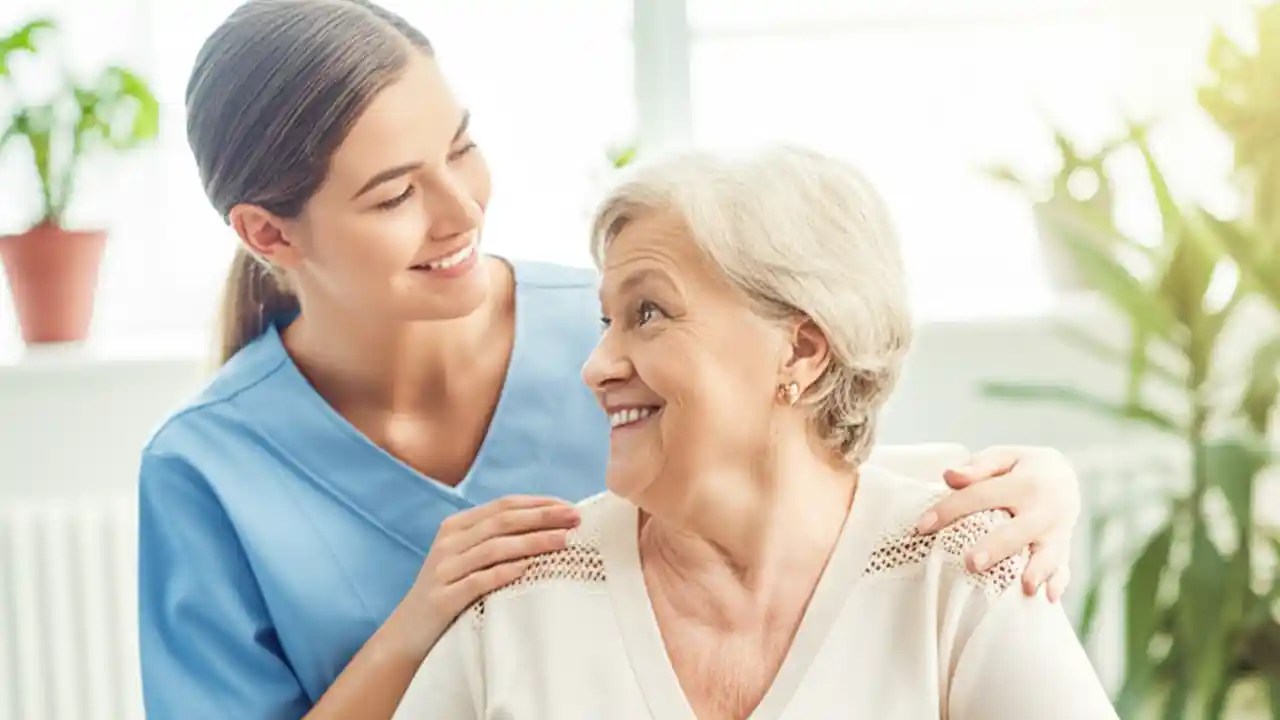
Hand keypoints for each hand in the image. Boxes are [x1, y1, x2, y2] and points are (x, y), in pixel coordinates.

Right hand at [404, 495, 580, 646]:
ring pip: (494, 548)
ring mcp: (443, 569)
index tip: (570, 506)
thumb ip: (497, 540)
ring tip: (563, 541)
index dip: (538, 503)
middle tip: (574, 518)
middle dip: (542, 517)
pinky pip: (477, 581)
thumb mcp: (468, 559)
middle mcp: (449, 542)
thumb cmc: (450, 591)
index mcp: (456, 526)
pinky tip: (528, 570)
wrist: (408, 632)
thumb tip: (549, 527)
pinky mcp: (442, 597)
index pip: (503, 506)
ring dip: (532, 542)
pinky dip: (504, 573)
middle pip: (502, 522)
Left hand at [914, 446, 1079, 601]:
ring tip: (1025, 587)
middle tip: (972, 564)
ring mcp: (1057, 530)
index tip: (922, 526)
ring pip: (1048, 553)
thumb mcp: (1004, 457)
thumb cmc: (1023, 468)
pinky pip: (1064, 567)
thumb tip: (949, 476)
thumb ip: (978, 466)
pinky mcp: (1063, 547)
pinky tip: (1049, 597)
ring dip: (1037, 570)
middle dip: (996, 548)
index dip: (950, 509)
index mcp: (1024, 482)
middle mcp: (1043, 508)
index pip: (980, 495)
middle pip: (1017, 530)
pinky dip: (1059, 582)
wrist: (1066, 476)